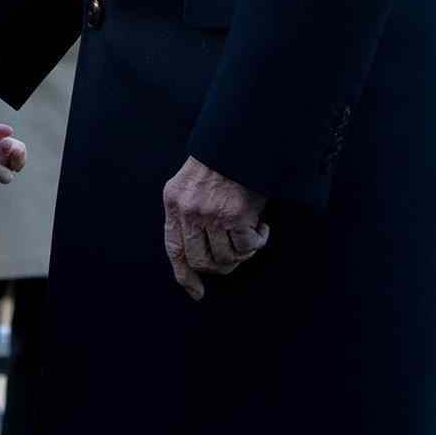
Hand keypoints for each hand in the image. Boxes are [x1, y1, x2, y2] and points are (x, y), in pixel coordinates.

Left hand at [162, 157, 268, 300]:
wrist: (240, 143)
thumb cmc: (220, 163)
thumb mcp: (190, 184)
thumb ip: (188, 213)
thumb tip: (198, 257)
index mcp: (173, 201)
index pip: (174, 248)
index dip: (184, 275)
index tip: (196, 292)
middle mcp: (188, 211)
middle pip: (200, 260)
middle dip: (220, 266)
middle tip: (236, 256)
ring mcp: (211, 215)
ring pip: (226, 258)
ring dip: (242, 254)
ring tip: (250, 235)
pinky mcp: (236, 216)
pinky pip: (247, 247)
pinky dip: (258, 242)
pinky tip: (261, 227)